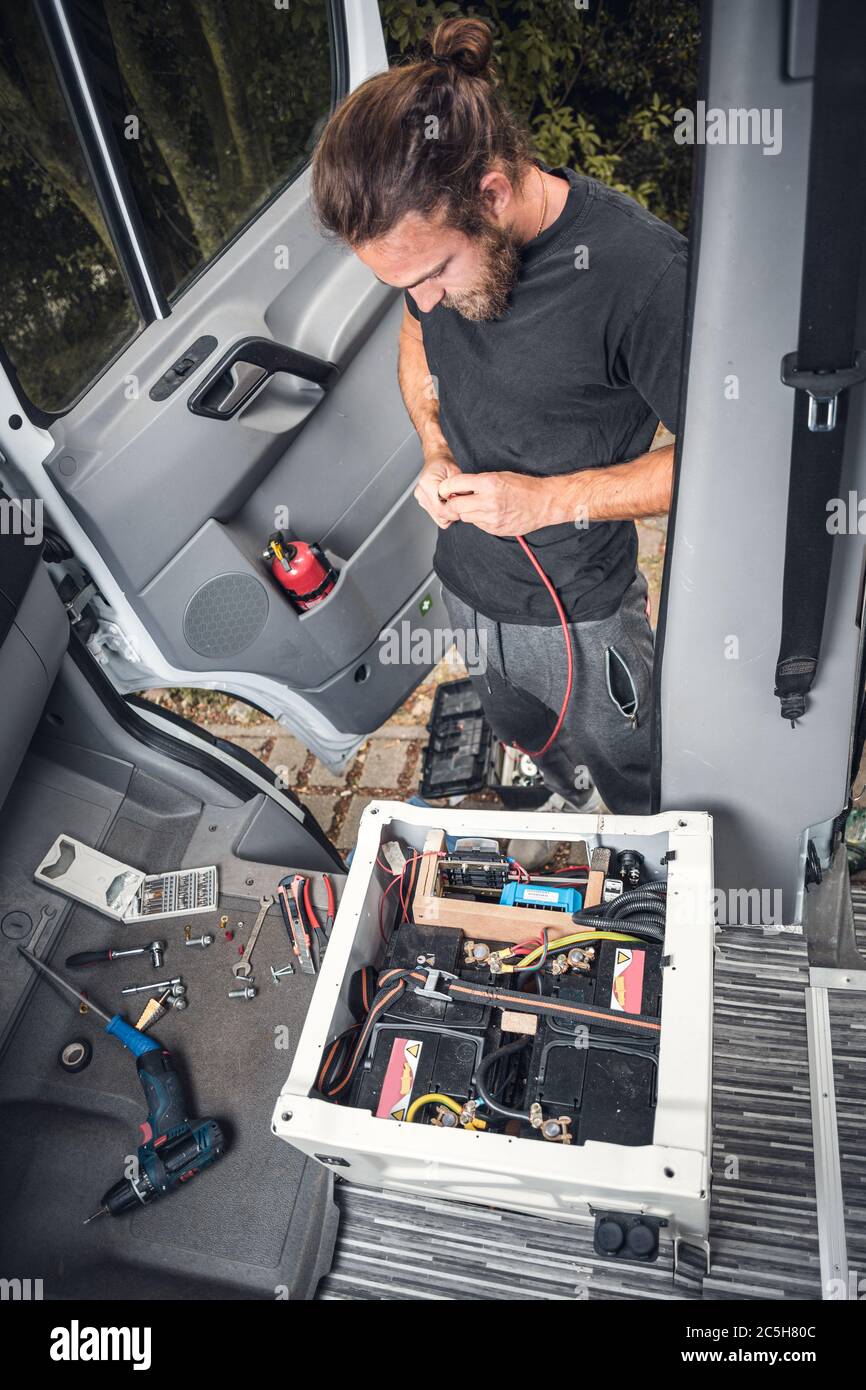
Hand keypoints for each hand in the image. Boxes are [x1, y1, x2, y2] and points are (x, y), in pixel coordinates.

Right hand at [414, 447, 460, 528]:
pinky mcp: (423, 502)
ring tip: (454, 502)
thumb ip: (458, 487)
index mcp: (428, 484)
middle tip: (461, 505)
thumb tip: (463, 501)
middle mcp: (421, 492)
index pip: (441, 509)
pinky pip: (435, 515)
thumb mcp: (455, 472)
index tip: (462, 506)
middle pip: (439, 515)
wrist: (436, 459)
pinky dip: (444, 513)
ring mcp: (421, 498)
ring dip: (448, 514)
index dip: (454, 511)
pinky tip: (448, 503)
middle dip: (452, 513)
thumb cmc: (445, 463)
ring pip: (437, 517)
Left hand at [437, 470, 556, 536]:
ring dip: (466, 511)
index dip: (446, 488)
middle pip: (455, 505)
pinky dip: (479, 519)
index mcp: (488, 483)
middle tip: (455, 499)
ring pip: (465, 516)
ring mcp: (492, 517)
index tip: (444, 489)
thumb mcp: (499, 475)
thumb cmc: (524, 486)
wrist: (545, 503)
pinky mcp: (495, 529)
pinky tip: (490, 512)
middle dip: (452, 502)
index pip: (454, 485)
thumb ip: (477, 481)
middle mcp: (488, 501)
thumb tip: (457, 487)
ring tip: (477, 504)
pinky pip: (478, 525)